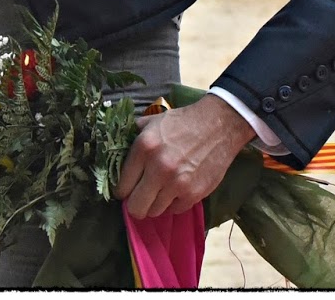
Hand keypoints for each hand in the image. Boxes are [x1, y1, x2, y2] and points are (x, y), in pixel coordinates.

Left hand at [115, 96, 253, 218]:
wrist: (219, 125)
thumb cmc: (184, 122)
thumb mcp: (153, 121)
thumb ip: (132, 136)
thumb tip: (115, 151)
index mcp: (144, 148)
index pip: (121, 187)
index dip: (122, 190)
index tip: (128, 189)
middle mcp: (158, 168)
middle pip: (135, 207)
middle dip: (135, 204)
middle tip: (141, 196)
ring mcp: (177, 183)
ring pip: (154, 212)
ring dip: (155, 204)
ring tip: (161, 191)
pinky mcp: (194, 194)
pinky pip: (174, 210)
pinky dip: (173, 203)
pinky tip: (177, 190)